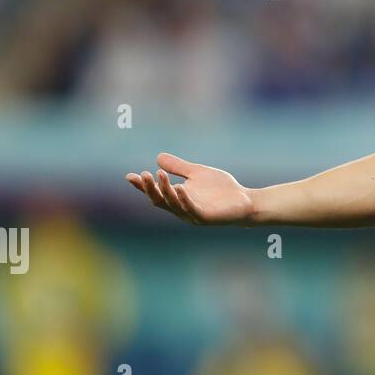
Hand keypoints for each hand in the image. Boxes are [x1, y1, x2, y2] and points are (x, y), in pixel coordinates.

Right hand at [126, 153, 254, 225]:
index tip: (130, 176)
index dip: (143, 186)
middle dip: (150, 188)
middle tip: (143, 175)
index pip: (156, 192)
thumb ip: (179, 167)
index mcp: (178, 197)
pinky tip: (179, 188)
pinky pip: (191, 209)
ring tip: (159, 175)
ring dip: (165, 191)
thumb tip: (158, 157)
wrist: (244, 200)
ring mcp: (192, 214)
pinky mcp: (205, 217)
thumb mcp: (197, 173)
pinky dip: (184, 200)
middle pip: (160, 200)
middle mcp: (181, 207)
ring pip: (173, 204)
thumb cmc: (221, 189)